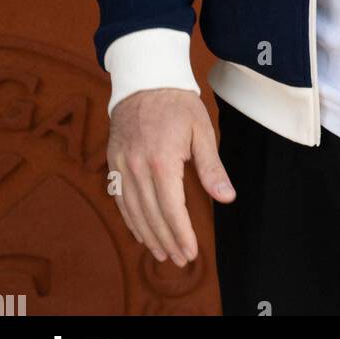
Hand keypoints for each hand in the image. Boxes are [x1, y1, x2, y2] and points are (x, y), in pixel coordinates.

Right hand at [107, 89, 235, 266]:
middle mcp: (137, 167)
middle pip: (151, 215)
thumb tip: (226, 197)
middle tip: (180, 259)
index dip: (181, 233)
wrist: (145, 79)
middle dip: (167, 240)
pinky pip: (119, 199)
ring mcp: (121, 165)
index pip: (171, 209)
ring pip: (133, 211)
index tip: (190, 252)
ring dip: (148, 235)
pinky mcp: (113, 162)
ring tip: (162, 252)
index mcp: (162, 160)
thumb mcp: (202, 131)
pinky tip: (141, 232)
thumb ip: (211, 168)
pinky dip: (130, 219)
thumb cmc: (178, 104)